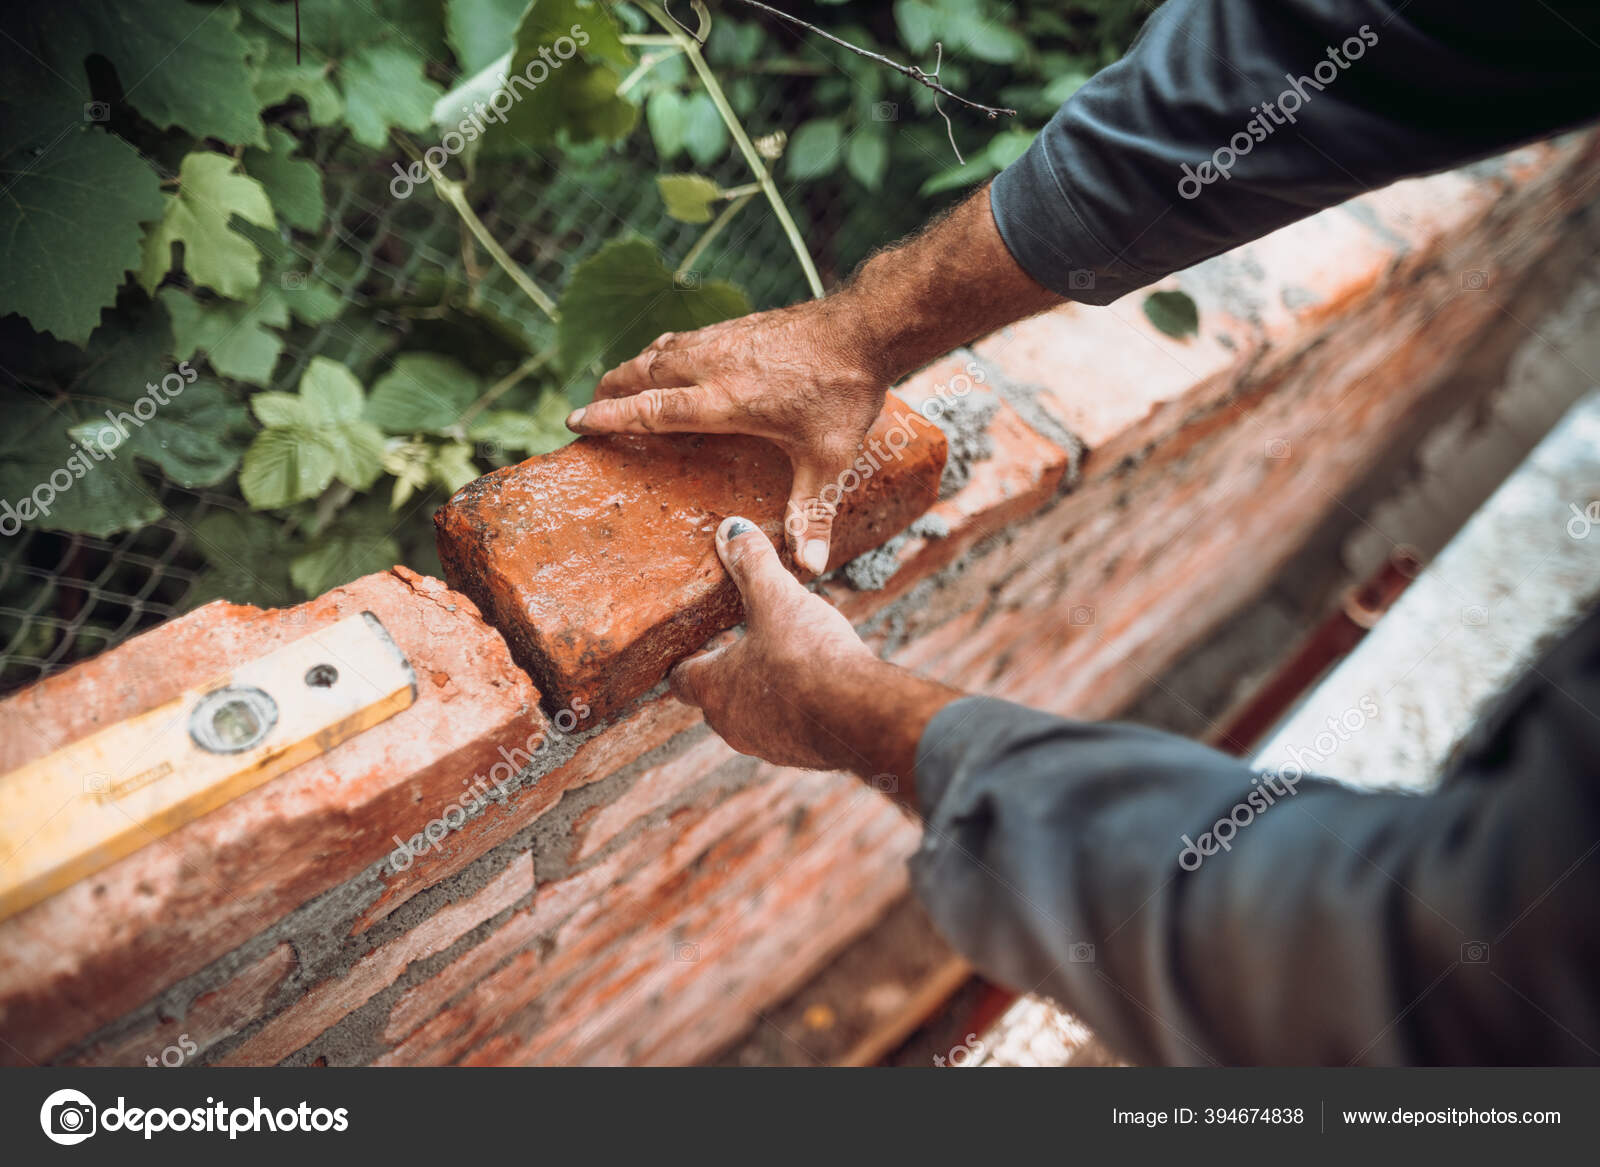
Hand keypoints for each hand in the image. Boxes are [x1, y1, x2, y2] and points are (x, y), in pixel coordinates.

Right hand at [565, 294, 891, 575]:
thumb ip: (813, 511)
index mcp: (722, 400)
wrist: (865, 326)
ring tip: (618, 383)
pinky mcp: (737, 326)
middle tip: (589, 406)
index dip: (609, 416)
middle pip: (642, 373)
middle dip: (610, 389)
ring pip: (660, 351)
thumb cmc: (843, 391)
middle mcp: (712, 365)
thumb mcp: (829, 459)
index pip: (650, 409)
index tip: (575, 421)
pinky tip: (670, 358)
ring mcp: (723, 340)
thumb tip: (810, 567)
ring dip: (633, 367)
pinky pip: (684, 338)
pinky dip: (663, 351)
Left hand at [669, 516, 961, 792]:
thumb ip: (753, 563)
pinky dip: (795, 711)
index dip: (688, 659)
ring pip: (752, 717)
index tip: (698, 645)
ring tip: (784, 664)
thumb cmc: (808, 656)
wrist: (859, 714)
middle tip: (744, 645)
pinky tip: (818, 689)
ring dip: (762, 694)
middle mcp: (731, 724)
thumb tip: (733, 529)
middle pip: (716, 699)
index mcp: (714, 688)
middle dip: (729, 672)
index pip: (682, 678)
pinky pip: (788, 730)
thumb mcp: (777, 598)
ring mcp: (766, 745)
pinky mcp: (802, 756)